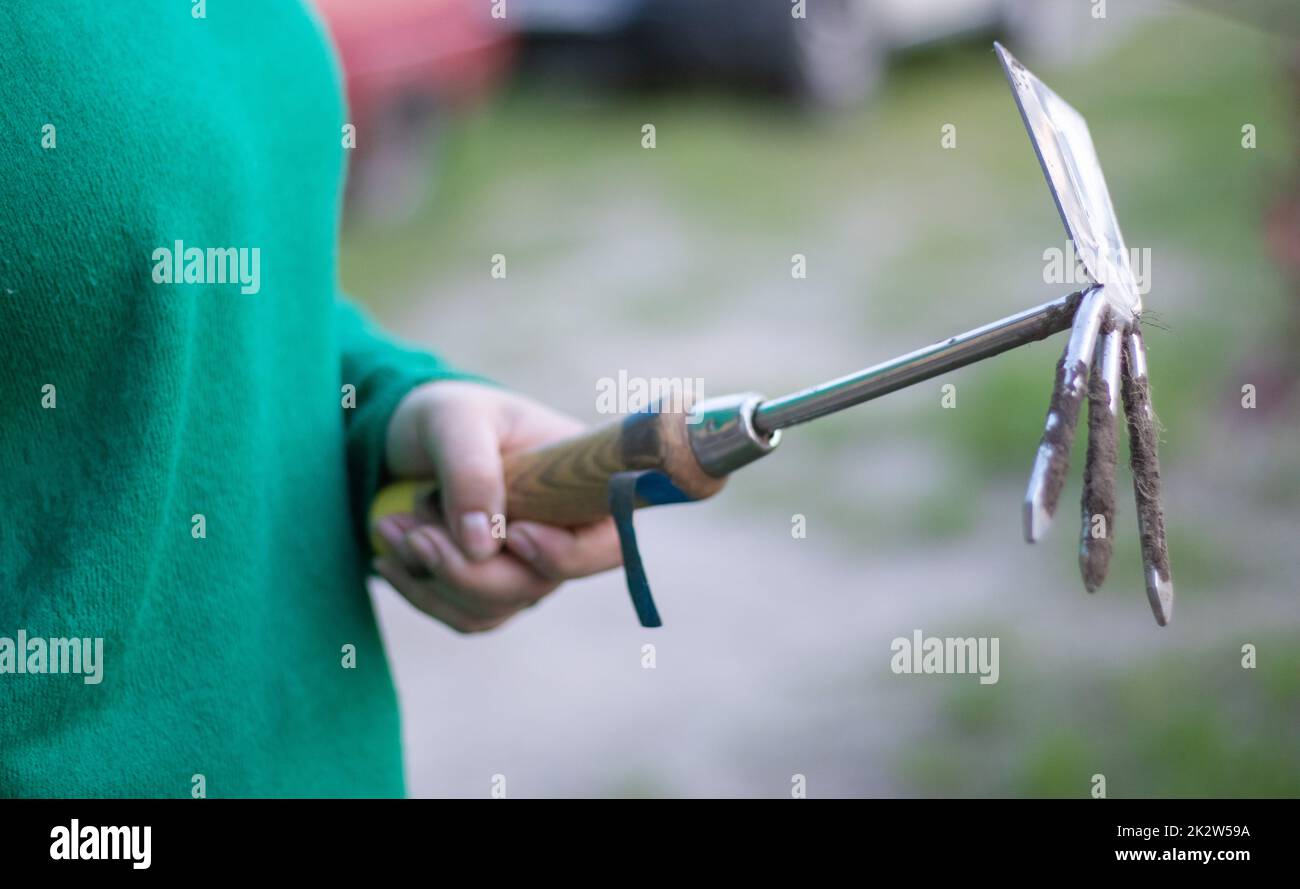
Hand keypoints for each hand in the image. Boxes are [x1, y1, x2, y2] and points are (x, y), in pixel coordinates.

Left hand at [372, 380, 621, 632]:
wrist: (418, 438)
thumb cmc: (452, 415)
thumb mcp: (456, 419)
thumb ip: (470, 471)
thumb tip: (482, 548)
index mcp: (580, 484)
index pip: (606, 542)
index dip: (568, 555)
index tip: (515, 534)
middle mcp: (566, 535)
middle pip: (536, 586)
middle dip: (466, 569)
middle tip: (411, 531)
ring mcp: (531, 569)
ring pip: (492, 608)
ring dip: (432, 575)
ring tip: (390, 526)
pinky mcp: (493, 592)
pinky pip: (463, 616)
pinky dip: (420, 590)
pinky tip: (389, 555)